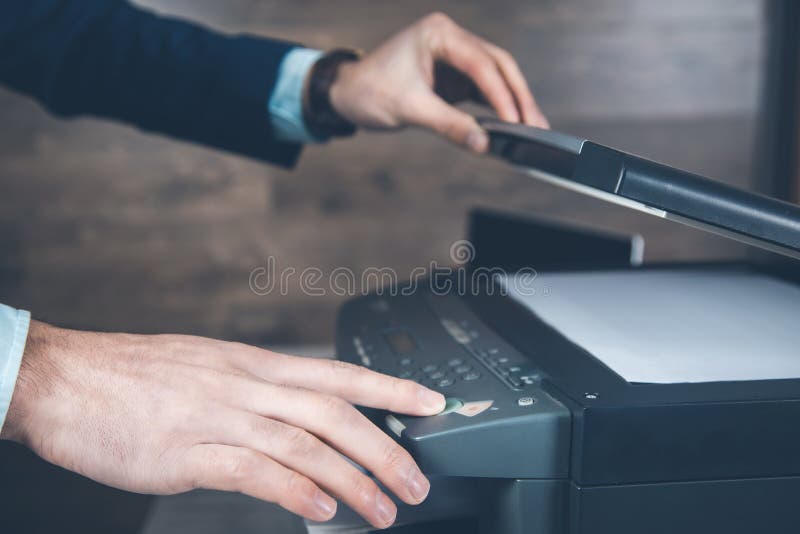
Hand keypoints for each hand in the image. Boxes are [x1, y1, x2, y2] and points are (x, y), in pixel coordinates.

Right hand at [1, 320, 445, 528]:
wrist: (68, 379)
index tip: (431, 403)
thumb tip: (297, 414)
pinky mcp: (187, 453)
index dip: (390, 388)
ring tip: (382, 510)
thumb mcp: (210, 367)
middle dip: (385, 448)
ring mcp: (219, 417)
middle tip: (417, 482)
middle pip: (335, 413)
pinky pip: (254, 471)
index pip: (338, 374)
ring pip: (305, 445)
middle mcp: (246, 386)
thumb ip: (256, 391)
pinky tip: (321, 509)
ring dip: (352, 480)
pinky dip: (295, 491)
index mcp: (255, 364)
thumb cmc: (137, 375)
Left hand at [329, 12, 548, 153]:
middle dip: (518, 96)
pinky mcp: (454, 76)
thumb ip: (449, 125)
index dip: (501, 95)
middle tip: (536, 126)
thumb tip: (484, 144)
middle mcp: (451, 39)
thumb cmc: (368, 91)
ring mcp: (455, 57)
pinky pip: (484, 91)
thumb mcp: (409, 109)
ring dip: (514, 102)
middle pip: (498, 65)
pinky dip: (499, 108)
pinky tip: (513, 125)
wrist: (346, 94)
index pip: (481, 64)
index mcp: (439, 34)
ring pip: (496, 77)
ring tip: (533, 128)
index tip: (516, 122)